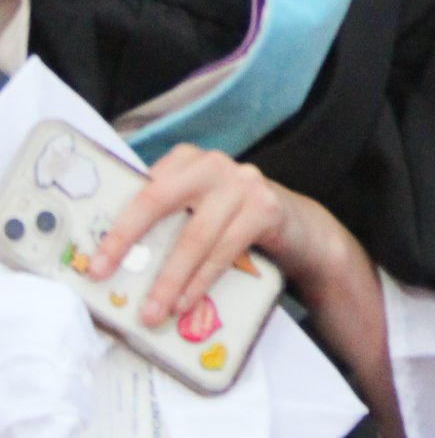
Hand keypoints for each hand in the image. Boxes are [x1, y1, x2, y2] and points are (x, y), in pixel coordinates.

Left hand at [92, 145, 366, 327]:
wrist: (300, 229)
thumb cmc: (233, 224)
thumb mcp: (198, 211)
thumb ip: (166, 219)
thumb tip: (114, 263)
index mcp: (188, 161)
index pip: (143, 188)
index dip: (116, 225)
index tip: (95, 263)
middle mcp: (214, 164)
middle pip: (160, 199)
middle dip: (128, 239)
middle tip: (105, 276)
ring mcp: (244, 182)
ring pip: (195, 234)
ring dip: (169, 278)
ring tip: (152, 312)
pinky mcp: (267, 207)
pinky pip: (225, 248)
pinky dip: (202, 279)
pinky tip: (187, 302)